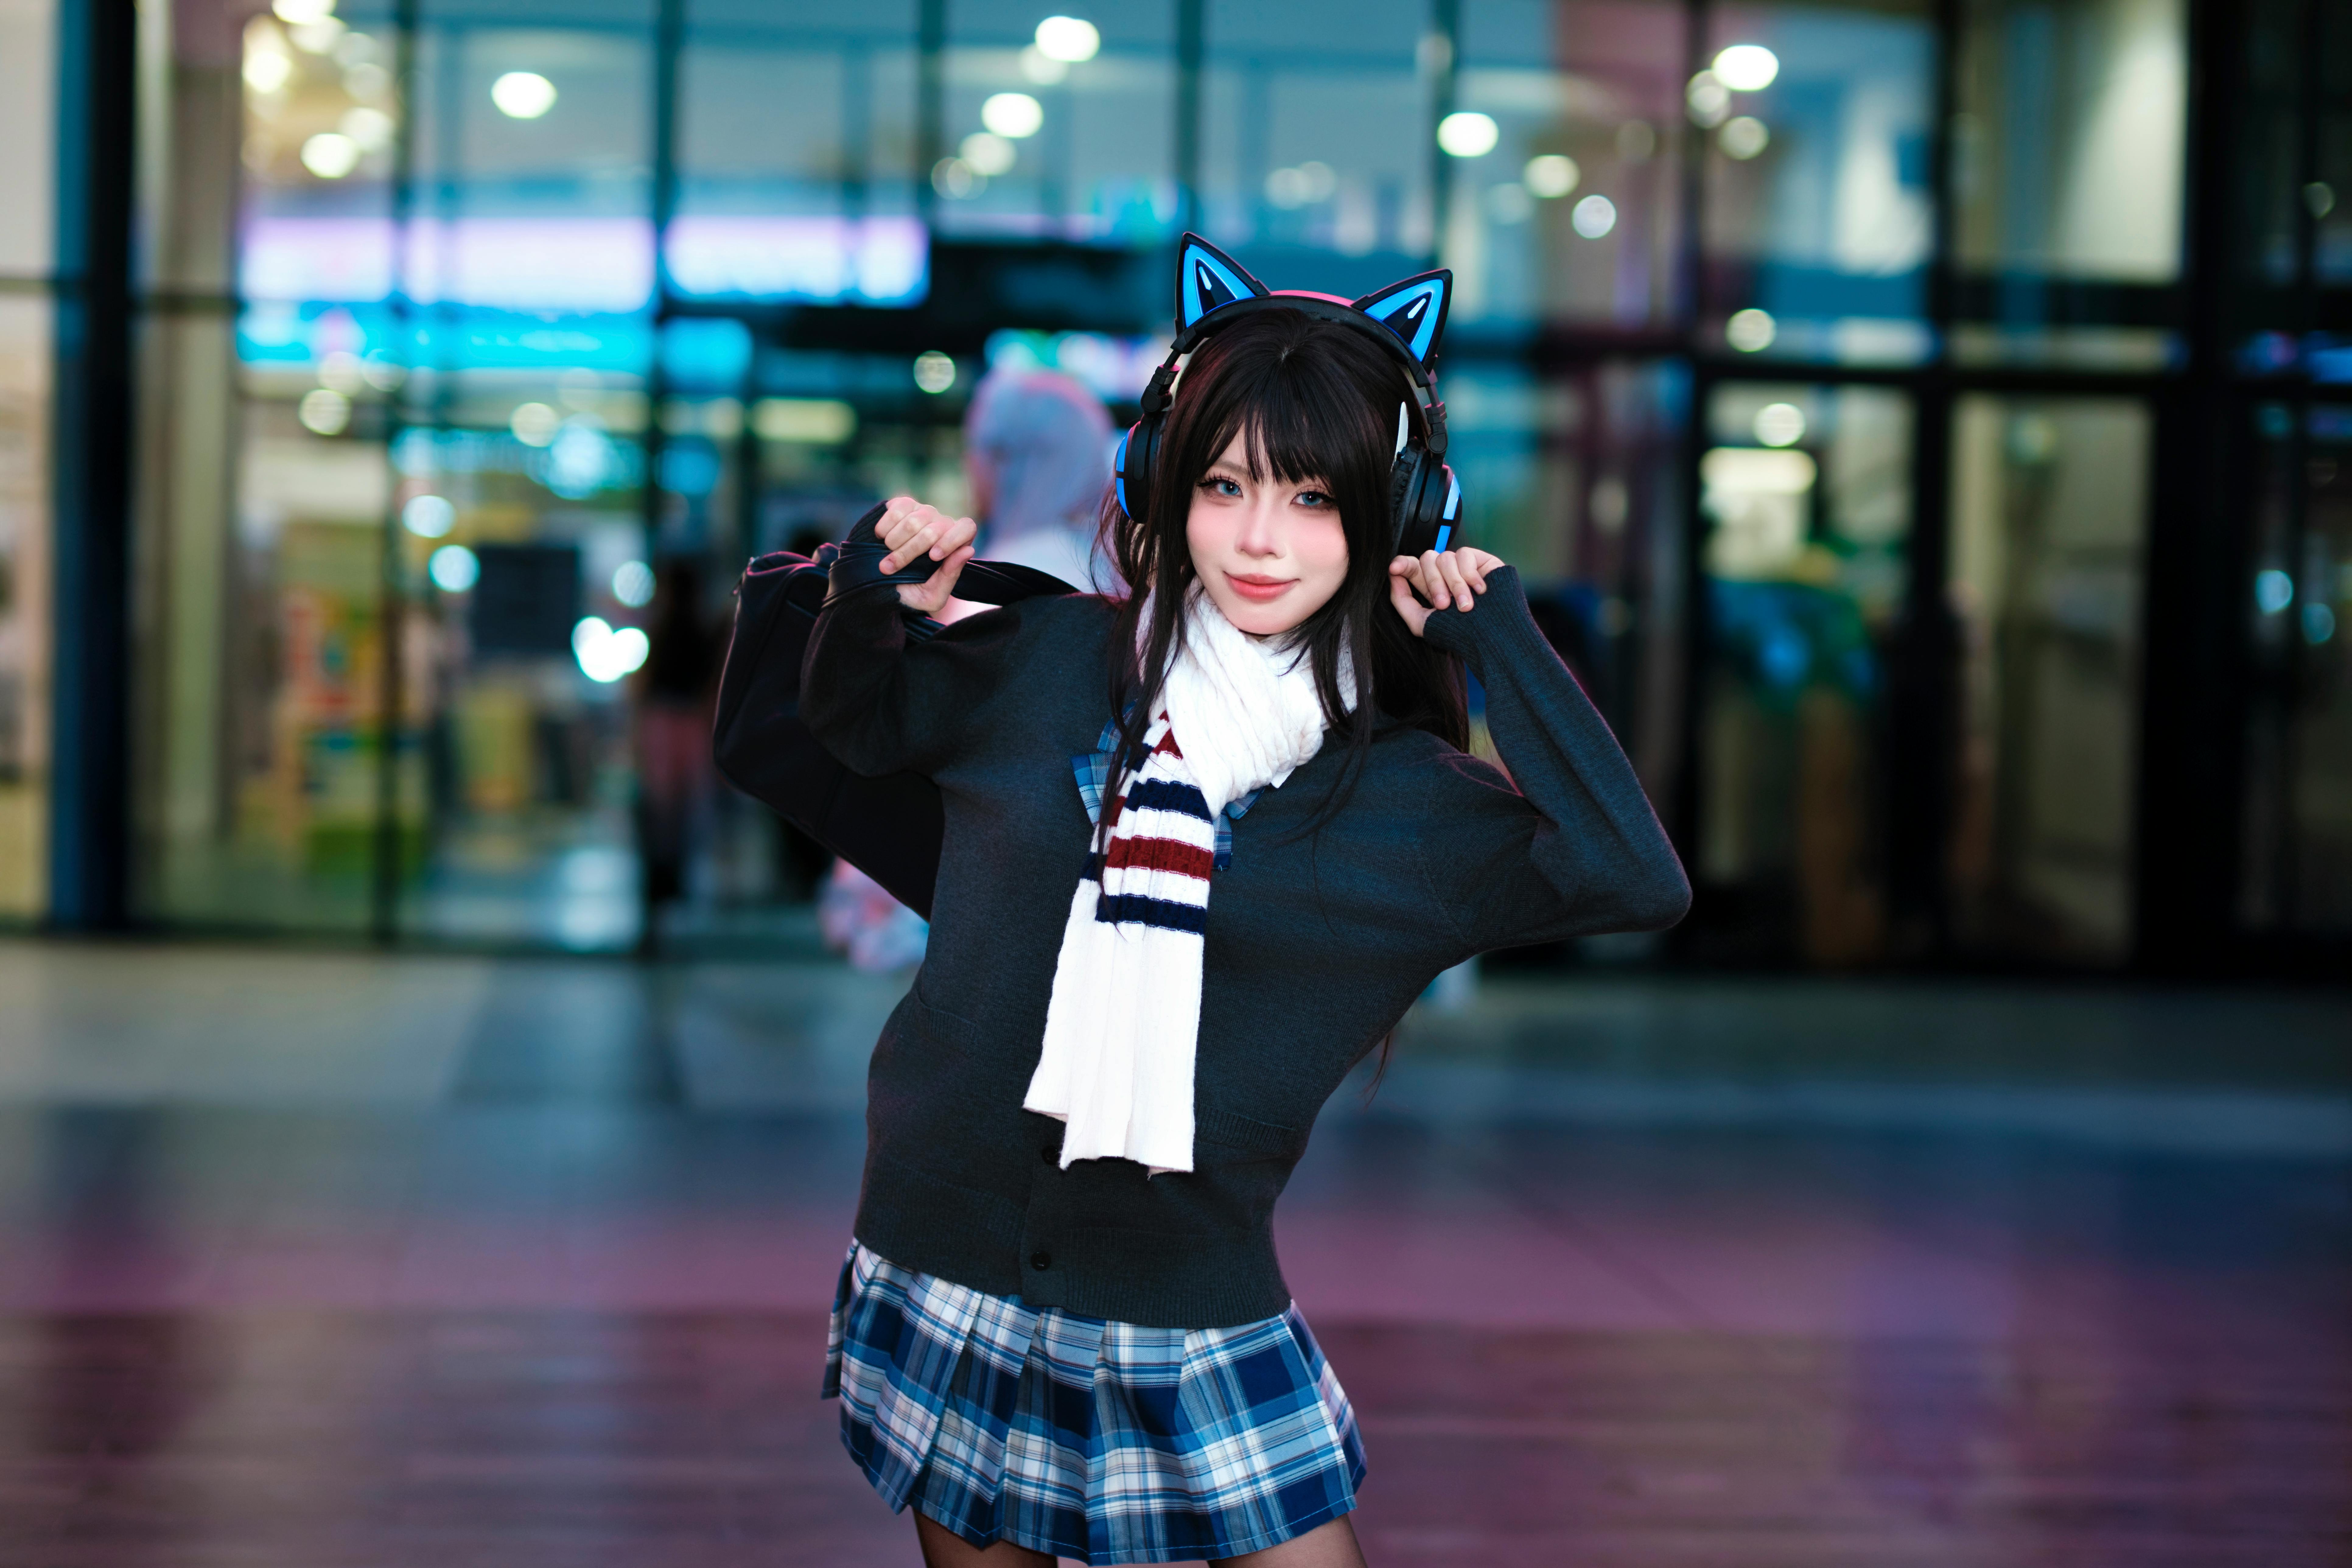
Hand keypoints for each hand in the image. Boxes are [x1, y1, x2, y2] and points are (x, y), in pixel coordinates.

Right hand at [875, 496, 977, 615]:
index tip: (933, 557)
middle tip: (890, 569)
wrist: (880, 585)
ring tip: (884, 558)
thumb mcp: (932, 595)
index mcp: (956, 544)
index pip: (967, 528)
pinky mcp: (903, 505)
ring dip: (893, 544)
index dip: (951, 540)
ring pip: (912, 522)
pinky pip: (895, 510)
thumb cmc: (911, 593)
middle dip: (907, 553)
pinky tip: (881, 539)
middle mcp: (941, 524)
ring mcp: (923, 512)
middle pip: (932, 531)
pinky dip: (884, 528)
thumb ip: (950, 576)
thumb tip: (968, 550)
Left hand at [1388, 547, 1504, 636]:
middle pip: (1427, 559)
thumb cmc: (1459, 635)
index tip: (1395, 568)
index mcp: (1431, 587)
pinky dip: (1470, 575)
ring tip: (1466, 606)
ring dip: (1454, 584)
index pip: (1412, 566)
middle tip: (1444, 606)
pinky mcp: (1482, 561)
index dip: (1403, 563)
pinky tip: (1480, 591)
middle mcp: (1446, 575)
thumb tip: (1393, 575)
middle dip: (1433, 583)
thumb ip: (1402, 601)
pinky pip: (1465, 555)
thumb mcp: (1421, 623)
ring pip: (1446, 557)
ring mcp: (1464, 567)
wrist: (1493, 637)